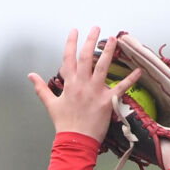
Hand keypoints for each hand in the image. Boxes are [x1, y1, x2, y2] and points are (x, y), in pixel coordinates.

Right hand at [29, 27, 141, 141]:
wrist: (75, 141)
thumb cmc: (64, 124)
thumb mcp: (50, 104)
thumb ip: (41, 88)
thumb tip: (30, 75)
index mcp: (69, 84)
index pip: (68, 58)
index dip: (71, 43)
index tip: (74, 31)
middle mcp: (82, 84)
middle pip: (85, 58)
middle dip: (90, 41)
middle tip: (96, 28)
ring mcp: (95, 92)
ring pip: (102, 67)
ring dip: (108, 52)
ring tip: (114, 39)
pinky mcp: (107, 101)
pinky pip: (121, 88)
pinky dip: (131, 79)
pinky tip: (139, 71)